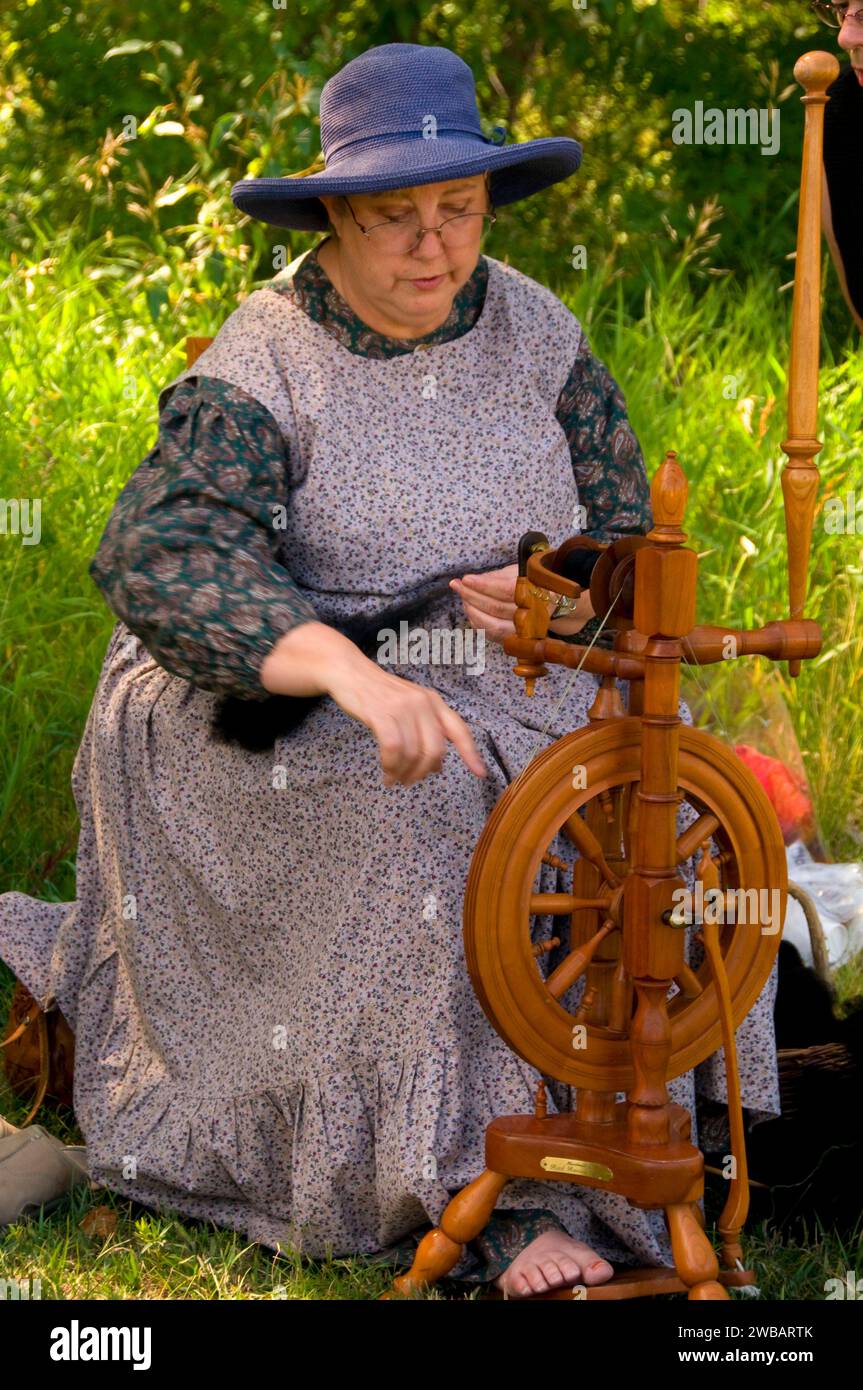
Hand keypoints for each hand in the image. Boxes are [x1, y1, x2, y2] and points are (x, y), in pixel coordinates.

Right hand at [260, 620, 487, 787]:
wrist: (350, 672)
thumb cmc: (379, 694)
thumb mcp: (409, 708)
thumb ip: (426, 732)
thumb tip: (437, 767)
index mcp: (434, 702)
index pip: (459, 730)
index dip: (471, 753)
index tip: (480, 773)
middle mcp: (423, 703)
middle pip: (435, 750)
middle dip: (423, 773)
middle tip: (410, 782)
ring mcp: (403, 707)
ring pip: (412, 753)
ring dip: (403, 773)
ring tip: (394, 779)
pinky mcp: (382, 714)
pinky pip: (393, 750)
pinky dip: (391, 767)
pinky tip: (386, 774)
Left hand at [449, 565, 592, 642]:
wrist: (565, 604)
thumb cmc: (540, 581)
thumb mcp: (523, 571)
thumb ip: (498, 577)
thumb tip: (473, 581)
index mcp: (539, 590)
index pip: (506, 591)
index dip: (484, 586)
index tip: (466, 578)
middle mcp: (536, 613)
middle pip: (497, 609)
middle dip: (472, 597)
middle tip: (457, 585)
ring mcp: (529, 630)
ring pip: (494, 627)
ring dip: (473, 612)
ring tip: (463, 597)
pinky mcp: (521, 640)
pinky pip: (495, 636)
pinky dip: (479, 625)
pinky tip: (471, 611)